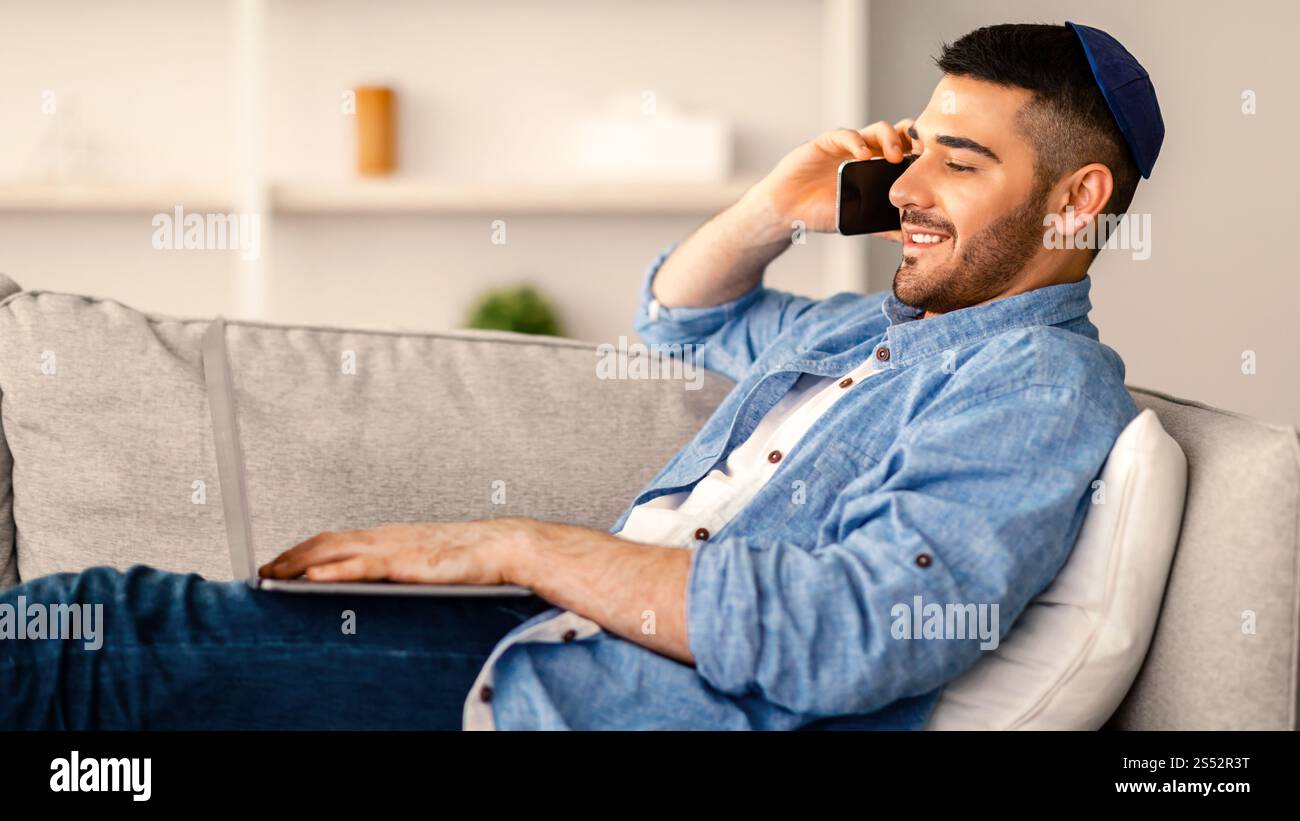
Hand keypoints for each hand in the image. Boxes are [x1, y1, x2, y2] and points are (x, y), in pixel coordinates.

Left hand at [258, 519, 535, 584]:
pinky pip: (362, 566)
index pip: (334, 540)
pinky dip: (334, 571)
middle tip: (263, 573)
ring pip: (336, 551)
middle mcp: (385, 537)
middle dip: (289, 557)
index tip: (278, 564)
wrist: (500, 547)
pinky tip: (313, 579)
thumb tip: (371, 585)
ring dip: (299, 563)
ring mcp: (394, 547)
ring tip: (274, 576)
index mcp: (387, 537)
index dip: (301, 550)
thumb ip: (394, 570)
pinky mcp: (406, 561)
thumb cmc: (467, 557)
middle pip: (325, 543)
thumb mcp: (421, 563)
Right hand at [747, 119, 914, 235]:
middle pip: (897, 134)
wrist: (788, 211)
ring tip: (894, 156)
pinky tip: (862, 156)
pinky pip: (846, 135)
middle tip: (917, 156)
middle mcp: (865, 153)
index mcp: (877, 169)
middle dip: (910, 140)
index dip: (919, 152)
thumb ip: (881, 224)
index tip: (931, 164)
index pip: (905, 151)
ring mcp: (847, 146)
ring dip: (889, 139)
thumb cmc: (821, 212)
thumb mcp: (857, 219)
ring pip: (876, 129)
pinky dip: (857, 142)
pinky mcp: (827, 142)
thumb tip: (907, 236)